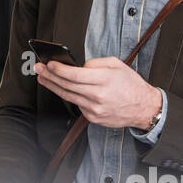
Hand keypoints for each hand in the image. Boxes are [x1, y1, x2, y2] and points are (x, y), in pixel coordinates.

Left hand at [35, 56, 161, 128]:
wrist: (143, 108)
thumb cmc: (131, 85)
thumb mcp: (117, 65)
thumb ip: (95, 64)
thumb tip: (78, 67)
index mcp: (104, 80)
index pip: (74, 75)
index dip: (58, 69)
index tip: (48, 64)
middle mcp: (98, 96)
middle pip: (67, 86)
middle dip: (50, 76)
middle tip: (38, 69)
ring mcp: (95, 109)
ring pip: (69, 97)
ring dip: (53, 87)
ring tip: (43, 79)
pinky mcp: (94, 118)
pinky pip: (78, 105)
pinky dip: (70, 96)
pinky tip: (63, 89)